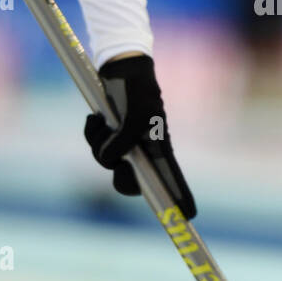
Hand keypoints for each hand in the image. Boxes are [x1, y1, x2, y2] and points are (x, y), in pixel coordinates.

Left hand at [84, 54, 196, 217]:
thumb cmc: (135, 88)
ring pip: (107, 160)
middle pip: (129, 180)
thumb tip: (108, 159)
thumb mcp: (132, 117)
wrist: (121, 63)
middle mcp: (145, 149)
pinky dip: (93, 132)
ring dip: (98, 142)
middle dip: (113, 168)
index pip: (171, 179)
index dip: (179, 198)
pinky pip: (97, 144)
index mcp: (160, 147)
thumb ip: (121, 144)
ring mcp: (127, 142)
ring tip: (100, 121)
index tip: (188, 217)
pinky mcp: (112, 132)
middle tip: (114, 157)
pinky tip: (95, 117)